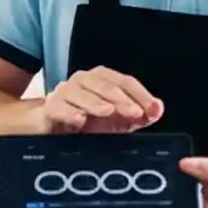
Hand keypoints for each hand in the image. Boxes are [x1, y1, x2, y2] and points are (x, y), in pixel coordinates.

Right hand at [40, 66, 164, 133]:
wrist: (51, 127)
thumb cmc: (85, 120)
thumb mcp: (116, 121)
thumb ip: (138, 116)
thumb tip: (158, 109)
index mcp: (101, 80)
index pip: (124, 81)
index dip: (140, 94)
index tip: (152, 109)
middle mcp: (83, 81)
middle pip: (103, 84)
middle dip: (120, 98)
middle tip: (134, 112)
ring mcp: (64, 93)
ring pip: (79, 92)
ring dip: (95, 102)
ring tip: (109, 112)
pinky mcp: (49, 108)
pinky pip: (58, 107)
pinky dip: (69, 112)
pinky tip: (80, 120)